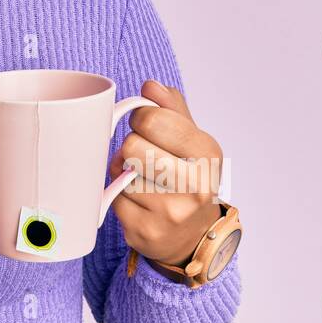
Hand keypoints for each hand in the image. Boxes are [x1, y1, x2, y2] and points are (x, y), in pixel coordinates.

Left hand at [108, 80, 222, 266]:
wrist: (195, 236)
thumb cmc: (188, 178)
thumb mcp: (191, 139)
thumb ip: (171, 108)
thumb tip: (150, 86)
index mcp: (207, 154)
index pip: (152, 119)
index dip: (140, 119)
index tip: (145, 126)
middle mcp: (195, 186)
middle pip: (131, 147)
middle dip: (130, 148)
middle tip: (143, 157)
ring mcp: (171, 213)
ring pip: (120, 174)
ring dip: (123, 173)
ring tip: (142, 180)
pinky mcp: (146, 233)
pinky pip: (114, 200)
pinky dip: (120, 198)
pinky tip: (139, 203)